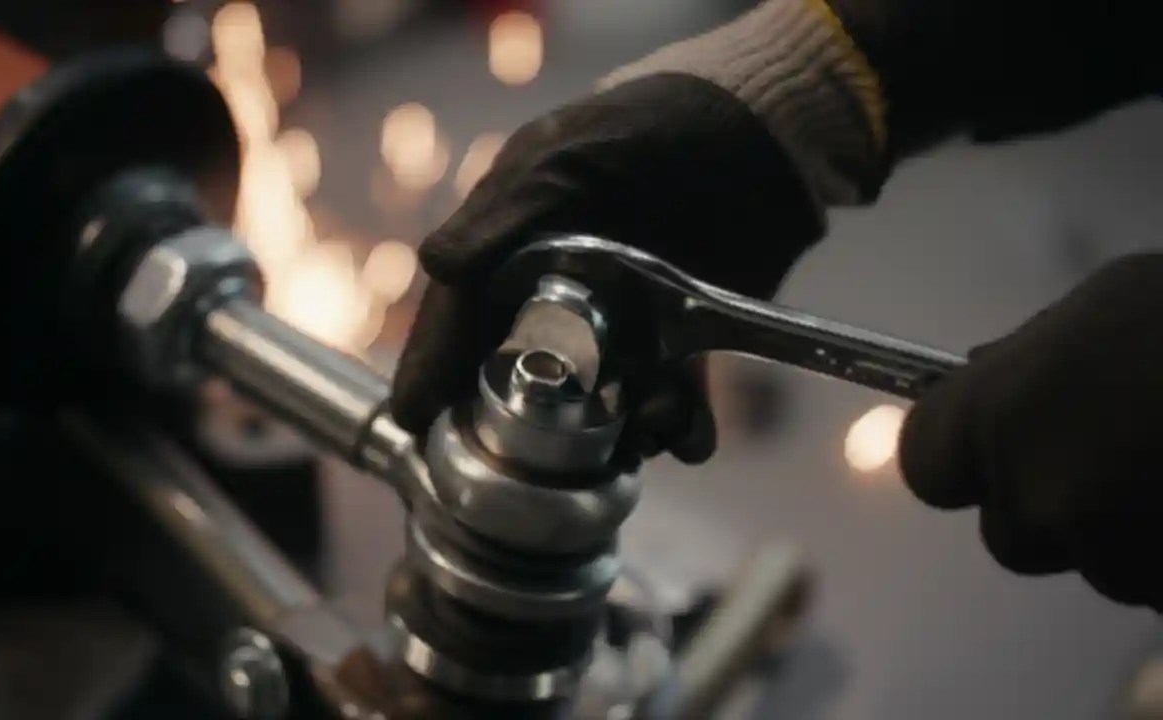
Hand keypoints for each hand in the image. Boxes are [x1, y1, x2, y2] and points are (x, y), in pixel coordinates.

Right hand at [390, 73, 822, 463]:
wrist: (755, 129)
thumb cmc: (643, 130)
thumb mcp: (562, 162)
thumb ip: (502, 216)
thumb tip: (436, 265)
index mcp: (514, 253)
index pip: (460, 316)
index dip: (432, 365)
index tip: (411, 417)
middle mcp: (560, 298)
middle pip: (524, 378)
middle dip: (528, 426)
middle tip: (531, 460)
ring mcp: (621, 327)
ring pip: (602, 406)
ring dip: (620, 433)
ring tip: (647, 430)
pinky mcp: (681, 343)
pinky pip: (673, 402)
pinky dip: (684, 429)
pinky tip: (690, 436)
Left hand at [899, 255, 1162, 610]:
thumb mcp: (1103, 305)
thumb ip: (1027, 356)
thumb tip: (980, 376)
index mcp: (997, 418)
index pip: (929, 464)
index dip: (963, 457)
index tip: (1001, 441)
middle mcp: (1035, 499)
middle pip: (1010, 532)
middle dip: (1051, 503)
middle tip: (1118, 452)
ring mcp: (1110, 556)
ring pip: (1093, 562)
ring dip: (1124, 529)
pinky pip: (1151, 583)